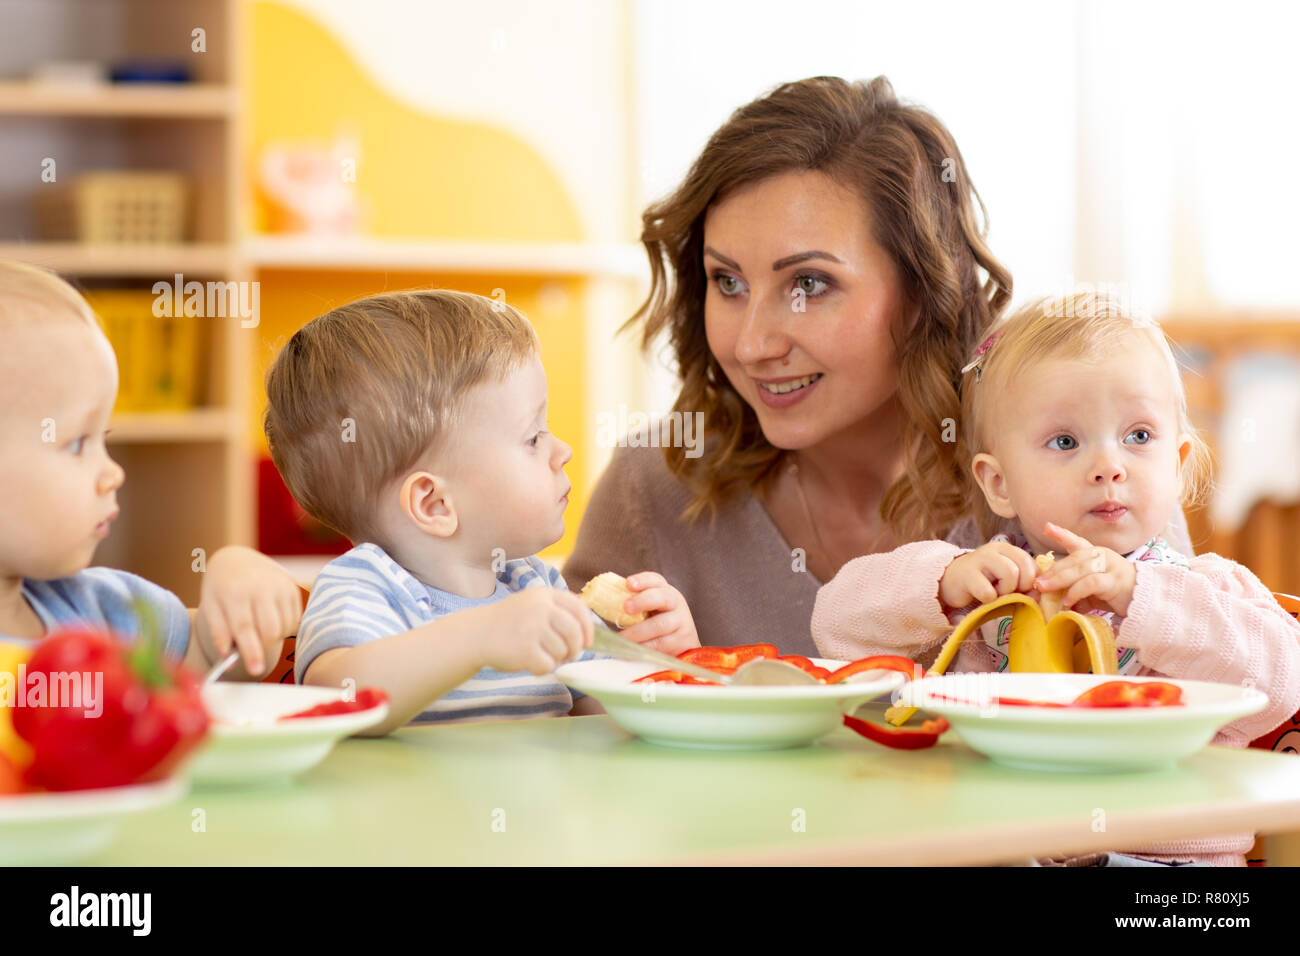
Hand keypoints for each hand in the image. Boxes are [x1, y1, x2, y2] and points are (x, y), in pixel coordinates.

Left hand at [196, 547, 301, 676]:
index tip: (254, 670)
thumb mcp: (211, 607)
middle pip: (270, 630)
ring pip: (284, 627)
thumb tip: (228, 659)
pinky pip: (293, 620)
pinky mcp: (292, 588)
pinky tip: (268, 620)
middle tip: (254, 653)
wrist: (237, 560)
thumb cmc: (221, 588)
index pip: (245, 628)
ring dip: (272, 637)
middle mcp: (261, 586)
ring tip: (257, 629)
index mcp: (235, 592)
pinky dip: (282, 628)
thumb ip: (219, 633)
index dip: (251, 652)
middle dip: (263, 648)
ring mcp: (280, 586)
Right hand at [480, 587, 592, 674]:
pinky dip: (542, 669)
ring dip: (555, 659)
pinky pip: (548, 665)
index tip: (588, 642)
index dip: (588, 627)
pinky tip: (530, 663)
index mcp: (544, 594)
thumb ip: (557, 611)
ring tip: (540, 655)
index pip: (578, 608)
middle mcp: (540, 608)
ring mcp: (532, 628)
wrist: (475, 634)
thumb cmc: (509, 623)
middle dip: (575, 647)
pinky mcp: (525, 649)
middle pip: (574, 632)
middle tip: (568, 655)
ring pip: (562, 651)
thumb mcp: (532, 604)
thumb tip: (586, 634)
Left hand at [609, 571, 699, 655]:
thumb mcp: (649, 609)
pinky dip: (643, 647)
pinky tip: (631, 651)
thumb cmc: (657, 622)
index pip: (655, 580)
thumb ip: (631, 603)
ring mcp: (681, 622)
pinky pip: (660, 645)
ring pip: (659, 625)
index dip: (642, 580)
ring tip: (621, 638)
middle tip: (625, 607)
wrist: (682, 642)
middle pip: (661, 597)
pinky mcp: (682, 641)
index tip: (628, 584)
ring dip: (637, 632)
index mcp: (664, 591)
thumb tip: (598, 601)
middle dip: (642, 601)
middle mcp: (675, 603)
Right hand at [939, 541, 1039, 609]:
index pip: (1032, 562)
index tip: (1022, 590)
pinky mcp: (967, 574)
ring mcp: (980, 559)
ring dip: (1006, 591)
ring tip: (996, 593)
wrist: (951, 581)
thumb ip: (1024, 583)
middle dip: (1021, 586)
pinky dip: (989, 599)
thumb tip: (1040, 594)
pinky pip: (988, 591)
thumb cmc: (983, 582)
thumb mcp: (1006, 579)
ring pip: (1010, 573)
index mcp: (1007, 549)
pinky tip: (983, 597)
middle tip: (1009, 592)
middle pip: (1023, 567)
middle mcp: (994, 549)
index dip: (1032, 580)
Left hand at [1034, 522, 1136, 616]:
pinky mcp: (1115, 581)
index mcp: (1096, 555)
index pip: (1077, 542)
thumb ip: (1074, 587)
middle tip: (1037, 582)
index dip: (1062, 534)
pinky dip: (1076, 591)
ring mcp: (1110, 567)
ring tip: (1045, 589)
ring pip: (1080, 569)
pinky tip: (1068, 601)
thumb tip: (1051, 596)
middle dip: (1053, 570)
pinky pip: (1091, 583)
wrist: (1144, 601)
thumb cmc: (1115, 593)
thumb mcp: (1091, 589)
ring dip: (1060, 580)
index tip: (1047, 527)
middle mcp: (1102, 556)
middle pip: (1074, 559)